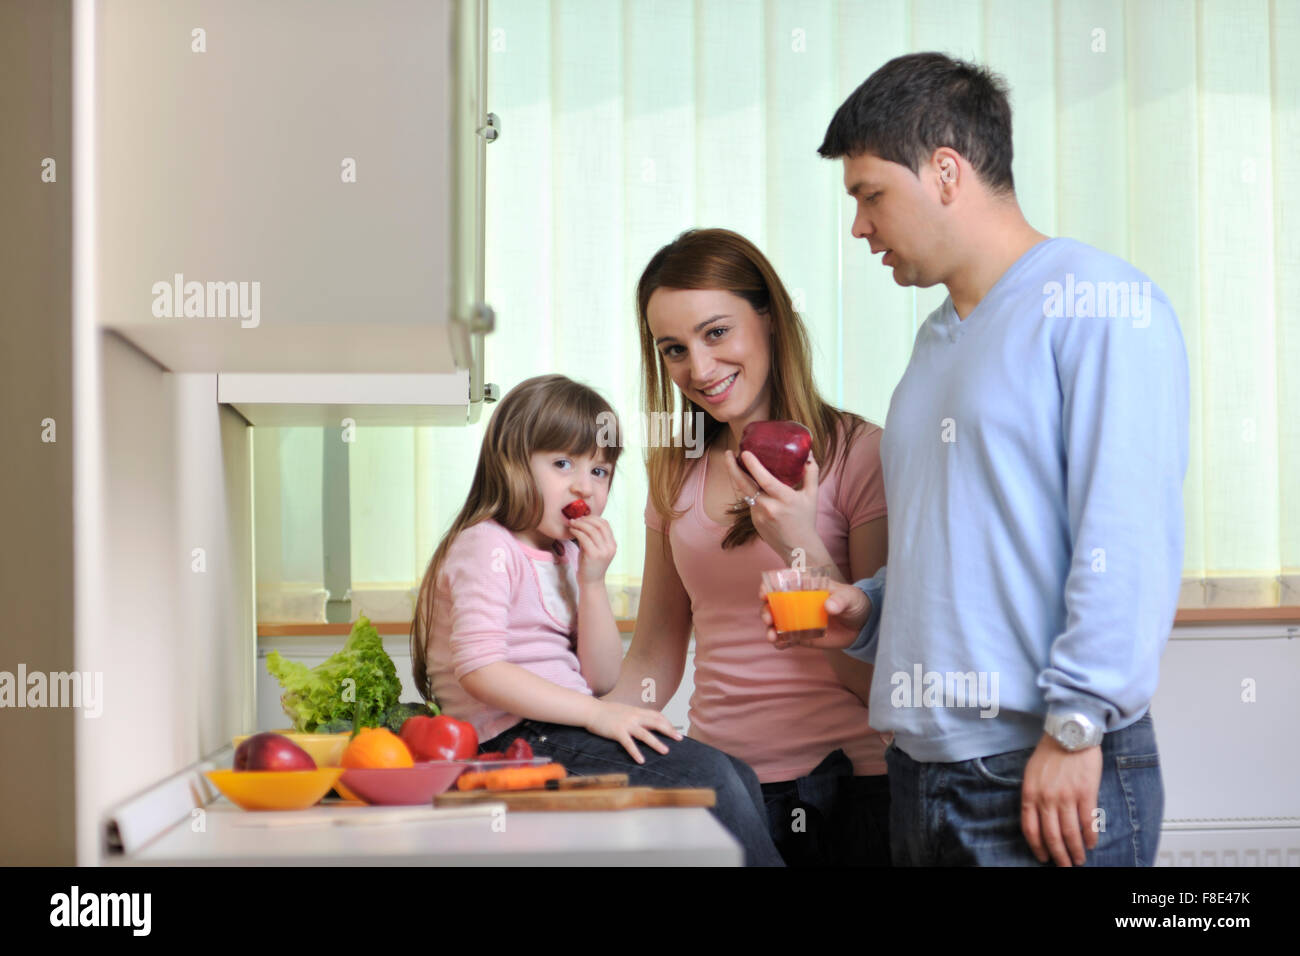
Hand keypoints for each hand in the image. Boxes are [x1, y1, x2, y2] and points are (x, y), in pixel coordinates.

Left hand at [567, 515, 615, 583]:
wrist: (590, 583)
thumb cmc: (590, 565)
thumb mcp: (594, 548)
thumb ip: (592, 536)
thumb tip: (582, 520)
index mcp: (612, 544)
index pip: (605, 524)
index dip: (593, 518)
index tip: (582, 517)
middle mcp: (610, 547)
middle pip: (599, 525)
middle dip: (586, 519)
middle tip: (575, 519)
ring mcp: (603, 551)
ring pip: (592, 530)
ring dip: (580, 524)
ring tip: (572, 524)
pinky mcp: (594, 555)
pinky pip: (585, 538)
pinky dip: (577, 532)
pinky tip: (571, 531)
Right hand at [584, 700, 682, 763]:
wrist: (591, 710)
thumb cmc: (606, 712)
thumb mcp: (624, 710)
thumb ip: (635, 715)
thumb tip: (645, 721)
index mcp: (636, 711)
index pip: (656, 715)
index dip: (667, 722)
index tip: (675, 730)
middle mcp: (634, 716)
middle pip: (656, 723)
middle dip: (669, 731)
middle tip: (679, 738)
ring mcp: (626, 724)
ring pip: (645, 734)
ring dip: (656, 743)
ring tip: (665, 751)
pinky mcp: (617, 732)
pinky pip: (629, 744)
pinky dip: (636, 752)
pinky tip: (641, 760)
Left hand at [724, 448, 820, 561]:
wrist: (799, 548)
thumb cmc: (806, 520)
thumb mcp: (812, 495)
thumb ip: (811, 473)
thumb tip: (808, 454)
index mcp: (784, 499)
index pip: (765, 480)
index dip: (753, 466)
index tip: (745, 453)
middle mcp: (769, 507)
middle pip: (744, 485)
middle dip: (732, 467)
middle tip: (728, 453)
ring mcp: (759, 515)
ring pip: (744, 492)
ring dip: (737, 477)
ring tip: (734, 462)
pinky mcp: (754, 521)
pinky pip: (749, 501)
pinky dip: (748, 490)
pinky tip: (747, 480)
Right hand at [758, 577, 869, 649]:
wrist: (861, 623)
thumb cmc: (853, 602)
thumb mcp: (849, 597)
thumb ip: (840, 600)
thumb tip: (829, 606)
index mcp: (804, 586)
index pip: (781, 582)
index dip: (769, 585)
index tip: (764, 593)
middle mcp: (795, 602)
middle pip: (773, 604)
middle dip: (766, 610)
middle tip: (768, 618)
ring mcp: (796, 619)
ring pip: (776, 622)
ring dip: (770, 628)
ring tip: (771, 636)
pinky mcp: (800, 635)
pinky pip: (786, 639)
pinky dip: (780, 642)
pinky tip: (779, 644)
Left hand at [1020, 735, 1103, 865]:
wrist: (1070, 732)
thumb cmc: (1051, 750)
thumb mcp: (1031, 772)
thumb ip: (1033, 795)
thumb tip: (1037, 819)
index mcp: (1030, 793)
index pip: (1030, 829)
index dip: (1037, 847)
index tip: (1043, 857)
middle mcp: (1046, 798)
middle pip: (1052, 836)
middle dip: (1059, 856)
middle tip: (1064, 865)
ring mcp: (1067, 797)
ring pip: (1071, 834)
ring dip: (1076, 851)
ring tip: (1079, 859)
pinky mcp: (1086, 793)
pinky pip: (1088, 822)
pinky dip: (1090, 837)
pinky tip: (1091, 843)